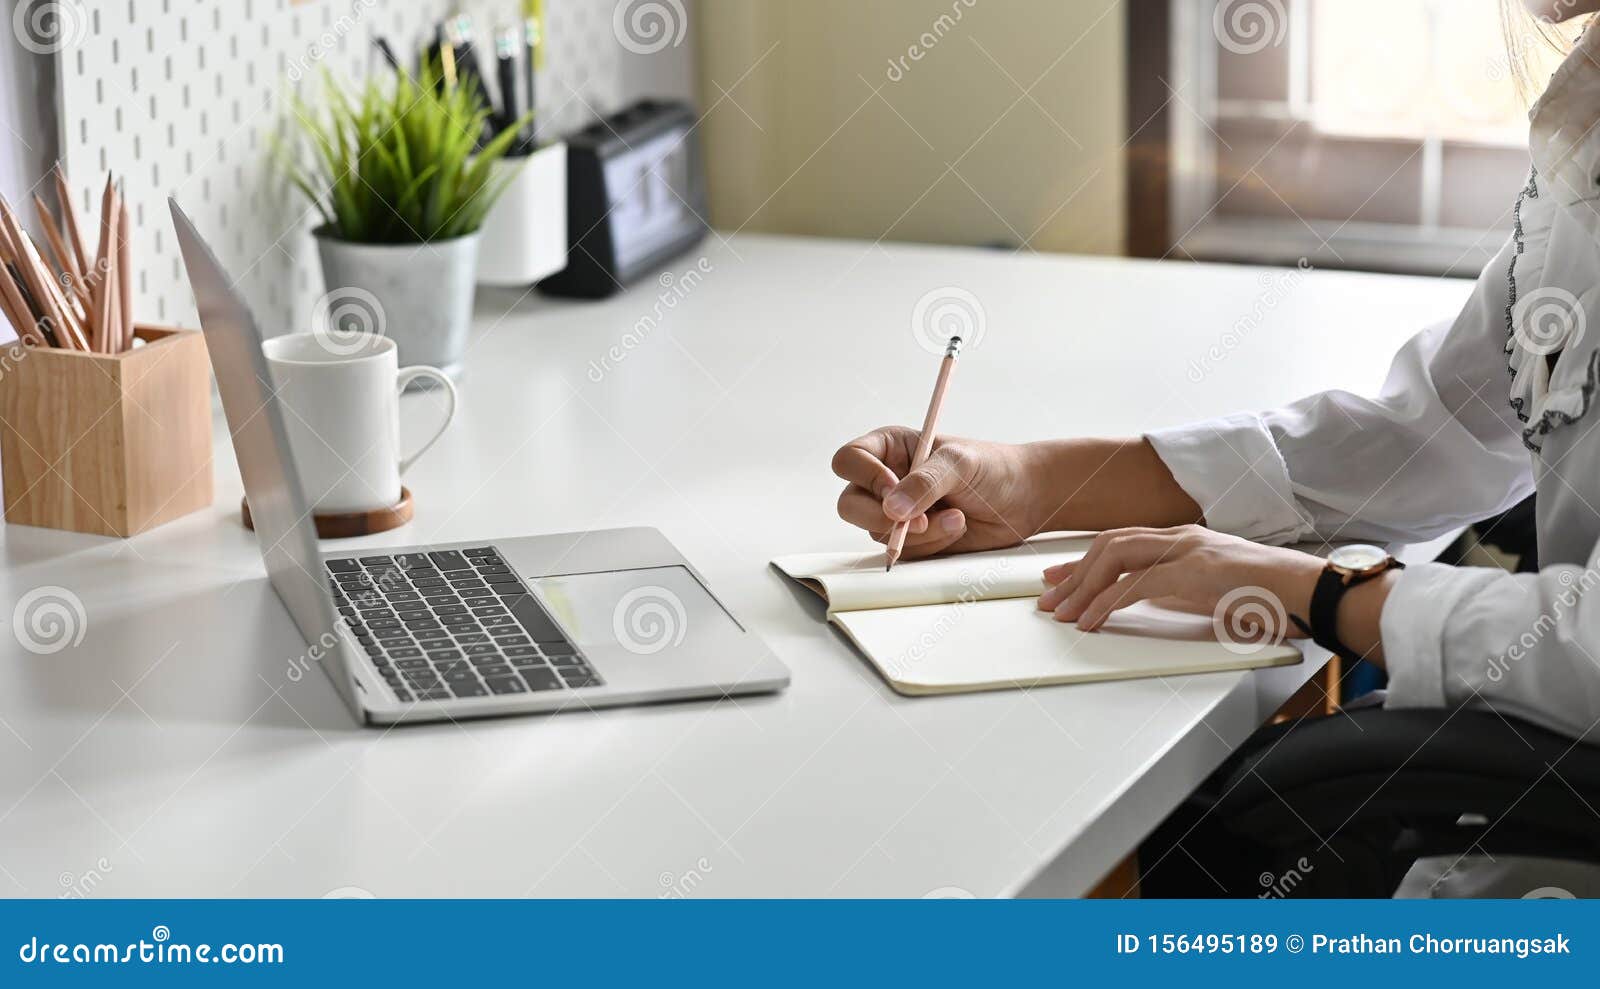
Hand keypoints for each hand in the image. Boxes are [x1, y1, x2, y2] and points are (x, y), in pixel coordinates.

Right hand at [831, 427, 1046, 559]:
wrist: (1023, 499)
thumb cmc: (993, 468)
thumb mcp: (959, 464)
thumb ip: (924, 482)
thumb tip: (892, 508)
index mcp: (889, 448)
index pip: (849, 460)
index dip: (865, 476)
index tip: (894, 488)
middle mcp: (885, 480)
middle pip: (850, 504)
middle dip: (881, 518)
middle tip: (918, 521)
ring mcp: (896, 513)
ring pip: (877, 533)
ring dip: (920, 533)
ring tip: (956, 517)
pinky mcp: (912, 540)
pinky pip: (903, 552)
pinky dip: (931, 546)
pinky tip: (956, 528)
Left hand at [1037, 525, 1323, 636]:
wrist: (1312, 593)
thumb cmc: (1273, 598)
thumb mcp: (1217, 592)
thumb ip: (1184, 592)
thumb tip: (1153, 604)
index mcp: (1187, 540)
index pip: (1122, 542)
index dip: (1085, 562)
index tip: (1060, 579)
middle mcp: (1182, 538)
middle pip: (1109, 545)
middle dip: (1073, 573)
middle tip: (1048, 598)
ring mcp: (1188, 551)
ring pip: (1114, 558)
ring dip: (1082, 587)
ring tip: (1062, 613)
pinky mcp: (1194, 572)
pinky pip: (1134, 585)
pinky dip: (1106, 603)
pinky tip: (1090, 620)